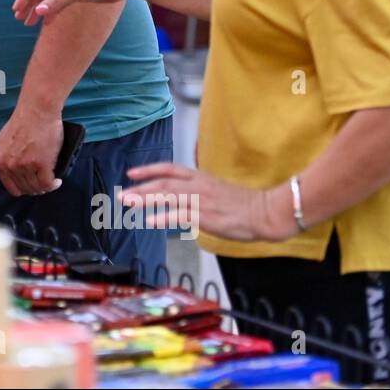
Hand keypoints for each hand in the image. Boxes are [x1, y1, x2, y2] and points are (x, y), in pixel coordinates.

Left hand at [0, 106, 63, 196]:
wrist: (37, 110)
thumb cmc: (24, 120)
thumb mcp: (5, 140)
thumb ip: (7, 155)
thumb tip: (14, 167)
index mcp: (1, 162)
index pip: (11, 187)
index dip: (23, 189)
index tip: (30, 186)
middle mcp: (12, 166)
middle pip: (26, 188)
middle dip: (36, 188)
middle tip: (44, 183)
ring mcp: (26, 166)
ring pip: (37, 187)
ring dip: (46, 187)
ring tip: (52, 181)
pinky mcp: (41, 164)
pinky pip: (48, 183)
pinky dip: (54, 184)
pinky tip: (57, 181)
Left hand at [119, 163, 295, 242]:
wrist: (266, 211)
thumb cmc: (245, 204)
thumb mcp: (217, 189)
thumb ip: (198, 190)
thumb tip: (182, 196)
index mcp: (201, 177)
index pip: (169, 169)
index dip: (149, 170)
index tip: (132, 172)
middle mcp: (198, 186)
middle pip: (163, 183)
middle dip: (140, 188)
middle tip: (122, 194)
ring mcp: (202, 200)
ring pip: (168, 196)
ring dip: (146, 199)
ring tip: (128, 203)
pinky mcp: (207, 216)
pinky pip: (181, 215)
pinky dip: (164, 217)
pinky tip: (151, 220)